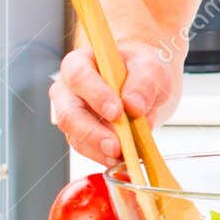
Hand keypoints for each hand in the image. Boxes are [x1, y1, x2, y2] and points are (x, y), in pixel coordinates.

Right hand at [49, 42, 173, 163]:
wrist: (143, 82)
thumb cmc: (140, 69)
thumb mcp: (151, 67)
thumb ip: (144, 82)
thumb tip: (133, 105)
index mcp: (82, 62)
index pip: (79, 75)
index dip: (95, 94)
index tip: (116, 111)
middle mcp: (69, 88)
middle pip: (68, 111)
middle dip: (92, 131)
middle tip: (116, 144)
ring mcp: (71, 112)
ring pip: (73, 134)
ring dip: (97, 147)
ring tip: (121, 154)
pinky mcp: (79, 132)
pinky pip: (84, 147)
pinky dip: (101, 155)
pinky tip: (118, 157)